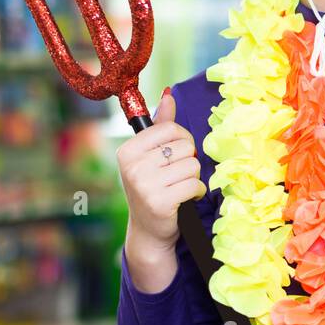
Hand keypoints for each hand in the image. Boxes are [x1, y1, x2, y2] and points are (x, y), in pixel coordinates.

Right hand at [117, 86, 205, 252]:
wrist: (149, 230)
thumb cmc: (154, 187)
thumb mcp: (152, 156)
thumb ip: (161, 126)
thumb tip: (168, 94)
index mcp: (128, 150)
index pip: (171, 129)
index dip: (182, 141)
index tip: (174, 156)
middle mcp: (132, 166)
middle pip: (185, 147)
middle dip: (189, 161)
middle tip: (176, 176)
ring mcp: (144, 185)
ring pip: (193, 166)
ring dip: (193, 178)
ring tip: (179, 188)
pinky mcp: (160, 202)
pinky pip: (195, 185)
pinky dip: (196, 192)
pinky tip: (185, 199)